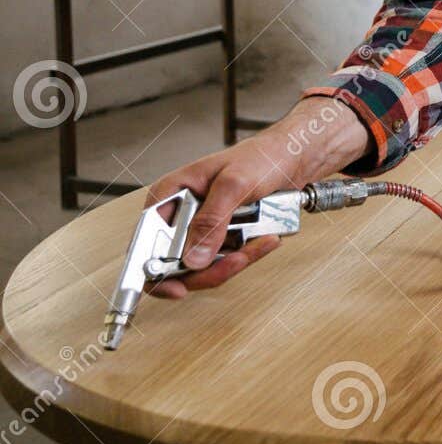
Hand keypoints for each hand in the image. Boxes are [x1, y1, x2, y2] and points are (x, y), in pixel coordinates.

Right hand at [142, 97, 370, 298]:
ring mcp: (202, 228)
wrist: (295, 156)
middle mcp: (181, 214)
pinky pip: (228, 260)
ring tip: (261, 240)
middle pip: (176, 263)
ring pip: (205, 266)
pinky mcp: (224, 236)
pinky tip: (266, 238)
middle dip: (210, 268)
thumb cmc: (262, 156)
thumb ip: (212, 220)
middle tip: (238, 260)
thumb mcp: (234, 184)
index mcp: (170, 195)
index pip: (145, 241)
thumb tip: (193, 258)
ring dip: (235, 261)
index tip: (176, 288)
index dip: (152, 270)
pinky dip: (248, 254)